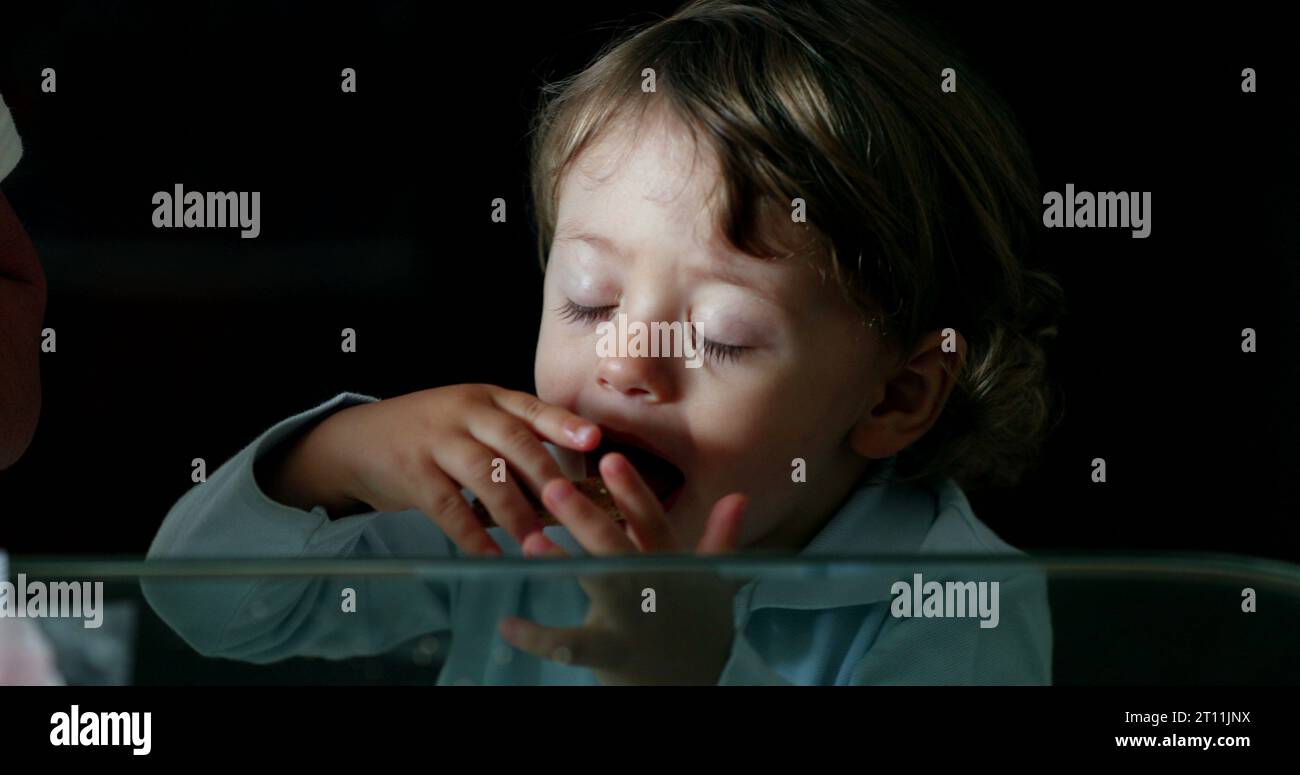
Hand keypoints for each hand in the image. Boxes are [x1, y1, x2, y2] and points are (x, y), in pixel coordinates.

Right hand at [266, 385, 600, 555]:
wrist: (358, 440)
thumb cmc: (431, 435)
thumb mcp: (471, 420)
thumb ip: (513, 436)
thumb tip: (571, 473)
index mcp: (487, 399)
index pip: (531, 408)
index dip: (563, 423)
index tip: (593, 439)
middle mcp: (465, 413)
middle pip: (513, 441)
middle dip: (546, 476)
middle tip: (573, 509)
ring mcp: (437, 440)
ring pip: (485, 474)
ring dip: (514, 512)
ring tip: (537, 543)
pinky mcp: (412, 472)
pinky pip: (448, 507)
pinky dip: (471, 535)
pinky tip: (491, 557)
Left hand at [498, 452, 749, 684]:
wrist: (699, 686)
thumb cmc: (700, 625)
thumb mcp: (714, 580)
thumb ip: (720, 537)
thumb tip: (738, 497)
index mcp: (672, 564)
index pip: (653, 521)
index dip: (633, 491)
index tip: (609, 459)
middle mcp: (651, 586)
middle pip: (616, 546)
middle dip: (587, 516)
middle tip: (553, 486)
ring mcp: (631, 620)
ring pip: (597, 587)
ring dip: (564, 564)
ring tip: (532, 543)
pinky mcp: (611, 652)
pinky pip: (571, 645)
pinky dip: (539, 638)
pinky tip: (509, 625)